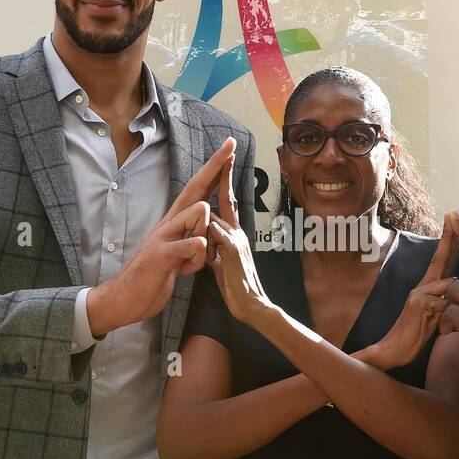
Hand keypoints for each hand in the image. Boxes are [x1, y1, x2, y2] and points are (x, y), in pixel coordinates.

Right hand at [85, 138, 235, 335]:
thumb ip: (191, 241)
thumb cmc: (153, 276)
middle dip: (214, 167)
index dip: (212, 171)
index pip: (197, 192)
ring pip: (197, 214)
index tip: (228, 149)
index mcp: (175, 224)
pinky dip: (198, 250)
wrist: (124, 298)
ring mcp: (164, 237)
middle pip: (195, 189)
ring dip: (206, 236)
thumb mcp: (177, 256)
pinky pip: (190, 243)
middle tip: (230, 146)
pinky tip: (193, 257)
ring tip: (191, 258)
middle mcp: (169, 223)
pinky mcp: (162, 255)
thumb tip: (205, 234)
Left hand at [205, 172, 272, 324]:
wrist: (252, 306)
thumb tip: (208, 237)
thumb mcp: (223, 261)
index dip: (223, 182)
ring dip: (205, 229)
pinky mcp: (233, 252)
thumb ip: (215, 246)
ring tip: (213, 254)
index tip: (223, 161)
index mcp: (233, 234)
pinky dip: (209, 235)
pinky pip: (217, 234)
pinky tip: (207, 247)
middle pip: (228, 199)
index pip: (226, 202)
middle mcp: (237, 232)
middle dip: (225, 175)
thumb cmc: (236, 286)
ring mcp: (236, 240)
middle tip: (226, 152)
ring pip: (214, 220)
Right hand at [370, 215, 458, 369]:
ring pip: (446, 283)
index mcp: (430, 288)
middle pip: (439, 259)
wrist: (392, 351)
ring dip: (457, 288)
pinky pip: (438, 301)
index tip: (458, 221)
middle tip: (455, 217)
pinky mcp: (416, 308)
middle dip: (450, 239)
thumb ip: (445, 300)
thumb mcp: (434, 315)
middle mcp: (423, 287)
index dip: (452, 241)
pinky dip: (447, 304)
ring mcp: (418, 296)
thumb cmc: (415, 334)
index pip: (443, 260)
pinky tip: (450, 312)